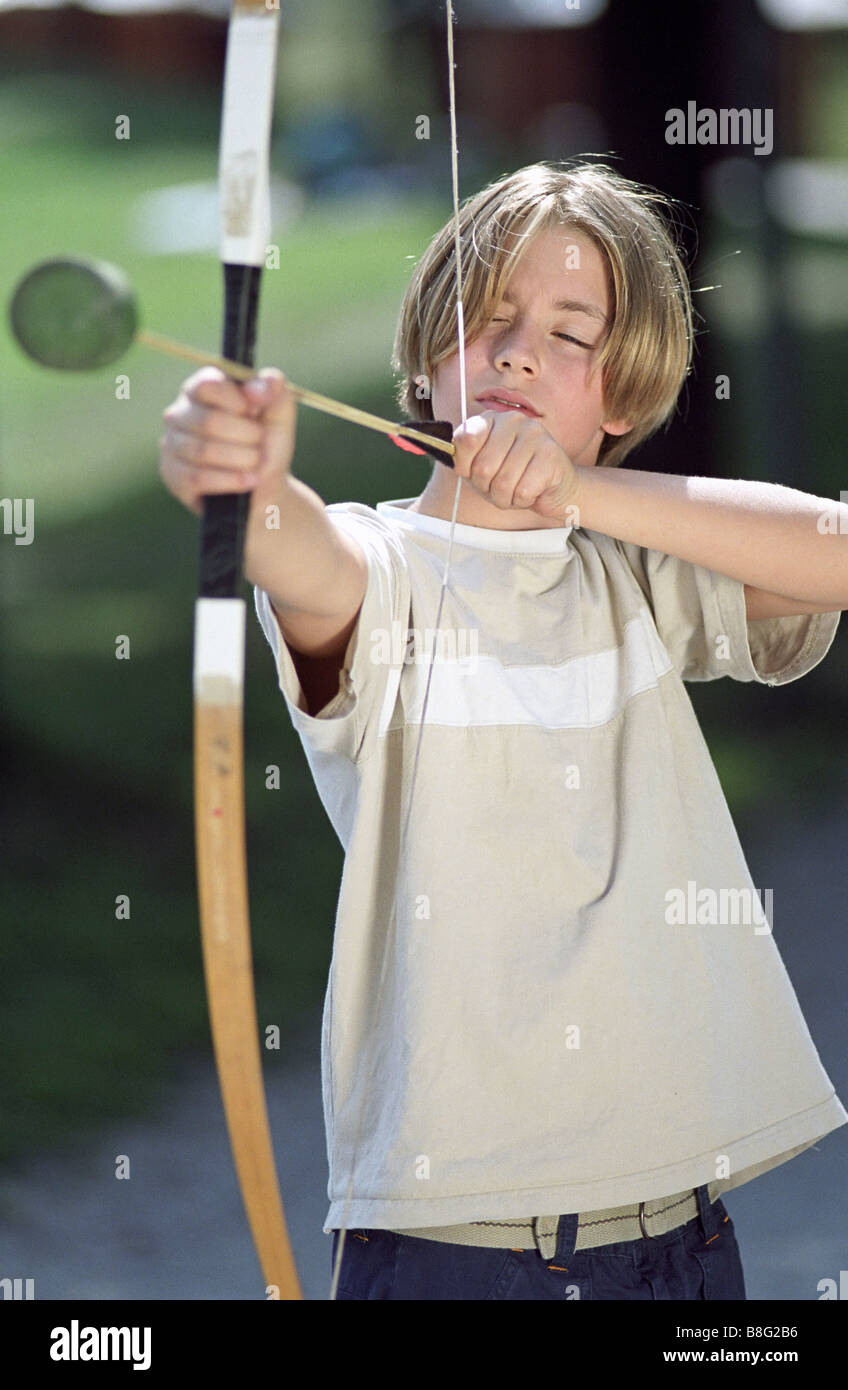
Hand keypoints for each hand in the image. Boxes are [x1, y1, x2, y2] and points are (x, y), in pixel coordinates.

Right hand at [159, 366, 294, 516]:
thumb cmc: (267, 443)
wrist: (265, 486)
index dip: (237, 401)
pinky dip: (231, 480)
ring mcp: (172, 445)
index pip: (208, 385)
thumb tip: (256, 388)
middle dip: (247, 436)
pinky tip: (248, 481)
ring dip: (242, 460)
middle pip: (210, 421)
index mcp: (200, 389)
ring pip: (205, 451)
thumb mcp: (278, 412)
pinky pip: (199, 478)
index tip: (256, 412)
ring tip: (257, 464)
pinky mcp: (173, 476)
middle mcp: (179, 413)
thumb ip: (273, 387)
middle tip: (260, 444)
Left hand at [452, 411, 580, 521]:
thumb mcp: (482, 468)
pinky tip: (532, 492)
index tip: (474, 472)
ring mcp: (535, 435)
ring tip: (516, 490)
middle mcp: (513, 421)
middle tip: (500, 486)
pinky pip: (522, 491)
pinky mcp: (551, 455)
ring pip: (503, 482)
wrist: (556, 489)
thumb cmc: (515, 478)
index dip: (465, 466)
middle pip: (483, 467)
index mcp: (493, 420)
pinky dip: (522, 501)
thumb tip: (452, 459)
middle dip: (488, 488)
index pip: (465, 439)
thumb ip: (464, 460)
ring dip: (505, 498)